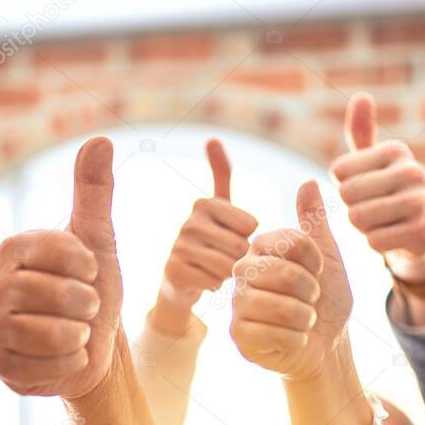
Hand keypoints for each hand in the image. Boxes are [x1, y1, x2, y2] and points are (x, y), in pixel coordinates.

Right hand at [0, 138, 119, 398]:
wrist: (91, 344)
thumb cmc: (93, 288)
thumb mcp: (99, 239)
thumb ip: (95, 192)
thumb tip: (101, 139)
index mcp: (13, 248)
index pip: (62, 251)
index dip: (90, 267)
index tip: (89, 272)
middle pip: (58, 296)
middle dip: (88, 305)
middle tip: (85, 307)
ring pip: (51, 333)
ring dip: (80, 336)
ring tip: (77, 331)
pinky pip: (44, 368)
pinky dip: (70, 364)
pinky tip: (67, 357)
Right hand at [151, 139, 257, 334]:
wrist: (180, 280)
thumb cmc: (209, 240)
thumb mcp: (219, 207)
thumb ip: (220, 174)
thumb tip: (211, 138)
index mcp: (204, 203)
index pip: (250, 225)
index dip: (248, 237)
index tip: (231, 238)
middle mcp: (189, 222)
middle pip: (240, 246)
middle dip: (240, 258)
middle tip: (223, 258)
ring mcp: (179, 247)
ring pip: (228, 266)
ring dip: (229, 274)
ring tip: (216, 269)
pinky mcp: (174, 272)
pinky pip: (214, 282)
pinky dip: (216, 286)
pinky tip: (205, 281)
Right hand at [230, 181, 351, 381]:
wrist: (328, 343)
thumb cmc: (325, 299)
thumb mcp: (328, 257)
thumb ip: (315, 223)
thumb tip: (308, 181)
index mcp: (260, 248)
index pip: (290, 241)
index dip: (315, 261)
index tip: (318, 273)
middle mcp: (242, 271)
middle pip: (283, 273)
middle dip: (311, 291)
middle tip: (312, 300)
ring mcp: (237, 303)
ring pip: (278, 305)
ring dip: (305, 317)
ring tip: (305, 320)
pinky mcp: (238, 334)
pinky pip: (272, 333)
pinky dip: (296, 339)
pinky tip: (295, 340)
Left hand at [330, 93, 424, 282]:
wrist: (418, 234)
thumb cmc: (385, 194)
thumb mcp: (372, 163)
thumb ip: (361, 133)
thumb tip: (362, 96)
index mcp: (395, 150)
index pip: (338, 171)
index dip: (343, 186)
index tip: (365, 189)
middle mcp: (412, 170)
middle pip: (346, 195)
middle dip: (350, 208)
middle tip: (371, 210)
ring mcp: (421, 201)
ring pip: (357, 218)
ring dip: (361, 227)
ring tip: (381, 222)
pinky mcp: (424, 231)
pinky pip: (373, 241)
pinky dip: (375, 244)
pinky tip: (391, 237)